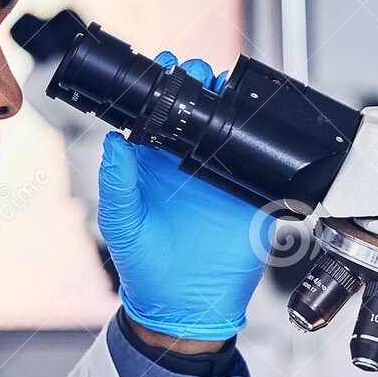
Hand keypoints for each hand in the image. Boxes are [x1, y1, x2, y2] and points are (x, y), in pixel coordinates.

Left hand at [97, 52, 271, 341]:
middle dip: (202, 84)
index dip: (165, 88)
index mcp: (155, 164)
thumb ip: (118, 183)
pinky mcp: (251, 197)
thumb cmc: (145, 268)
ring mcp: (222, 177)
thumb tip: (112, 143)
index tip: (167, 68)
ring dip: (234, 106)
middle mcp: (188, 164)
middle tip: (202, 74)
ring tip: (229, 90)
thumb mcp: (123, 224)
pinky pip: (261, 164)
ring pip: (232, 129)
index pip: (160, 114)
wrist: (184, 308)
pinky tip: (260, 127)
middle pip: (199, 111)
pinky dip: (265, 145)